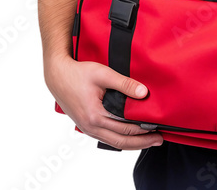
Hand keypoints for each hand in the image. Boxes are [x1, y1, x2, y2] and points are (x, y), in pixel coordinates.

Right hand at [44, 54, 163, 149]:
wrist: (57, 76)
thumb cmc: (78, 74)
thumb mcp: (103, 74)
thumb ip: (125, 84)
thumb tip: (144, 93)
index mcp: (95, 116)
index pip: (125, 129)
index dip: (143, 131)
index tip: (158, 129)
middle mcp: (90, 127)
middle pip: (121, 141)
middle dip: (141, 142)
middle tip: (159, 140)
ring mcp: (87, 129)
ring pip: (113, 142)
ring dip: (132, 143)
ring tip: (148, 140)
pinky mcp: (86, 126)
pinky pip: (106, 137)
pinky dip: (120, 139)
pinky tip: (129, 136)